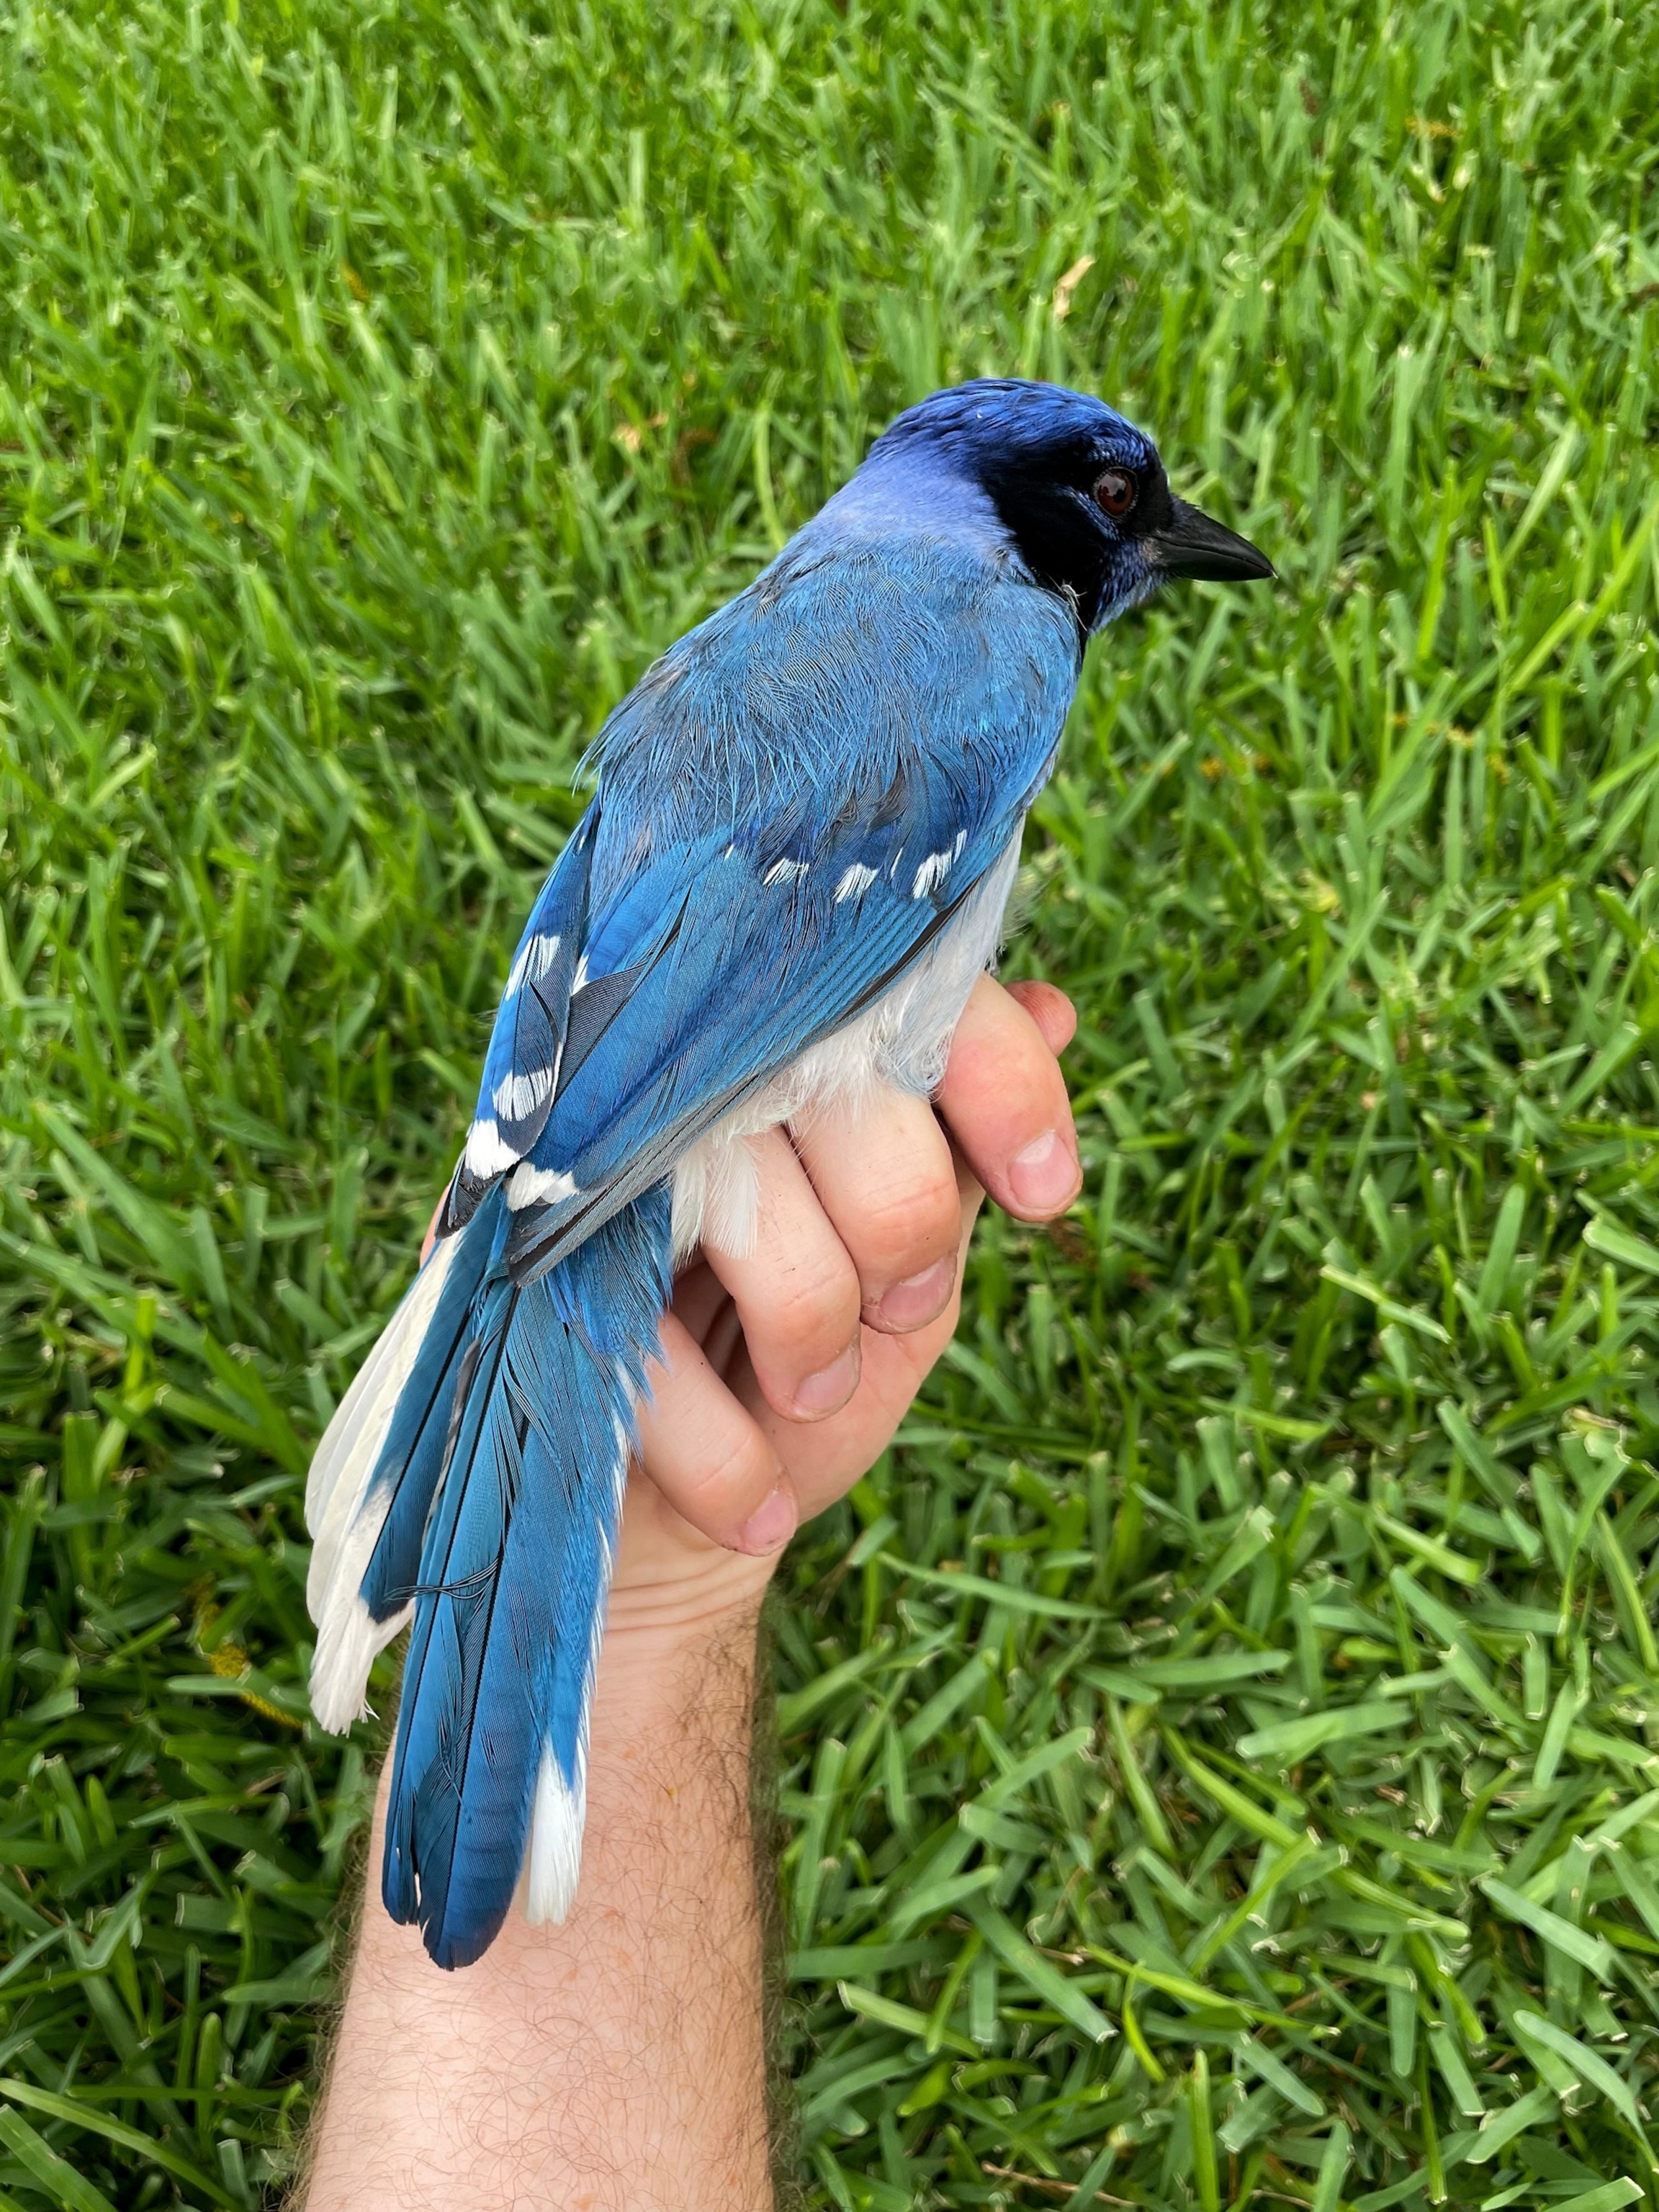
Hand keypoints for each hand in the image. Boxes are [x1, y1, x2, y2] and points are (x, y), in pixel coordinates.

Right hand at [421, 974, 1079, 1636]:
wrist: (656, 1554)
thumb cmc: (785, 1393)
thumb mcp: (905, 1284)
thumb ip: (955, 1167)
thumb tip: (1059, 1007)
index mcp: (772, 1062)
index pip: (902, 987)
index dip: (998, 1074)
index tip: (1044, 1192)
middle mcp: (675, 1083)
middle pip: (841, 1087)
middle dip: (903, 1227)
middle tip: (893, 1309)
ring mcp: (591, 1177)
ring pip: (758, 1208)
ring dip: (814, 1337)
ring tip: (806, 1395)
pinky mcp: (523, 1285)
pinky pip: (655, 1350)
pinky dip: (731, 1457)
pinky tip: (756, 1507)